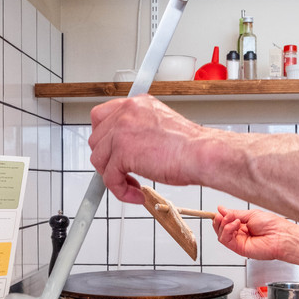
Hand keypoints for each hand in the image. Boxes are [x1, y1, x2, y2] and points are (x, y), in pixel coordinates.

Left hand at [88, 95, 208, 202]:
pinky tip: (136, 194)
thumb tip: (126, 149)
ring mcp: (122, 131)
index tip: (111, 152)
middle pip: (96, 139)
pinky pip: (109, 178)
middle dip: (107, 160)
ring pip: (99, 159)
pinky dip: (120, 191)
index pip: (102, 116)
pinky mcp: (122, 152)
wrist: (202, 154)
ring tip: (132, 186)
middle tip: (123, 172)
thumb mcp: (159, 127)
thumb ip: (139, 131)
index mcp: (136, 104)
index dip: (103, 138)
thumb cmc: (190, 146)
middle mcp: (126, 113)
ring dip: (113, 177)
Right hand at [213, 208, 296, 260]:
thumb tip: (221, 209)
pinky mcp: (239, 249)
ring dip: (223, 225)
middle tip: (223, 215)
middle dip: (219, 220)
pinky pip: (225, 240)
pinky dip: (227, 230)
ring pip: (221, 235)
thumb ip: (234, 213)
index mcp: (244, 225)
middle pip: (221, 229)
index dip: (220, 217)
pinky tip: (235, 225)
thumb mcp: (251, 214)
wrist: (281, 236)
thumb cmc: (273, 225)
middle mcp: (240, 234)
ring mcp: (239, 242)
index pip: (226, 221)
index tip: (218, 211)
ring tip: (233, 220)